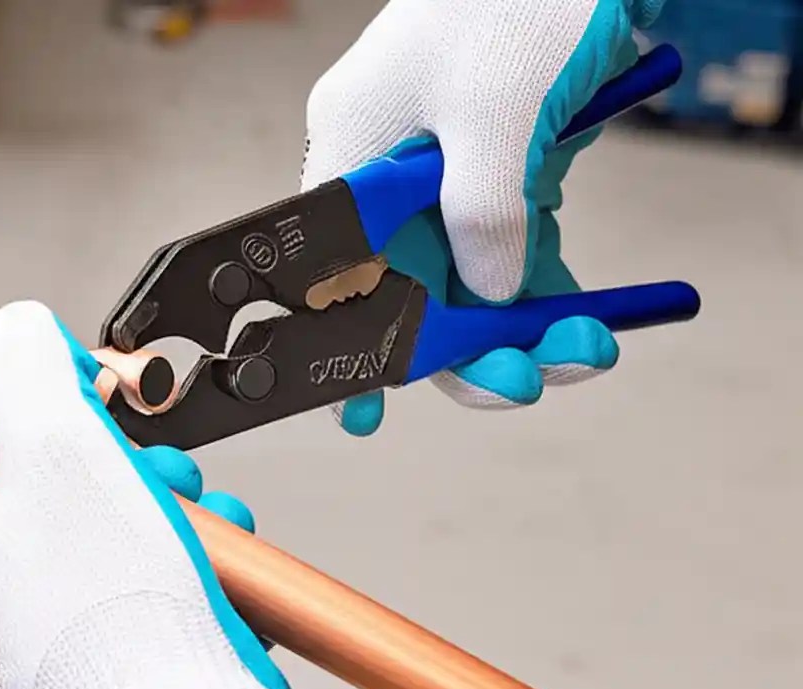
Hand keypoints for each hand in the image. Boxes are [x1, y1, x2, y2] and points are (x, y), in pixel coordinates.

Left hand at [0, 301, 299, 688]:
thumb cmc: (108, 614)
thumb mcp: (56, 444)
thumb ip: (28, 367)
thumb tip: (18, 330)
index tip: (42, 393)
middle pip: (28, 478)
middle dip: (100, 451)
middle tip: (131, 454)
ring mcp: (45, 620)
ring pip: (93, 520)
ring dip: (154, 495)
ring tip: (182, 503)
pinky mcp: (109, 642)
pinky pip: (139, 570)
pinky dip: (183, 549)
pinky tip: (212, 550)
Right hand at [302, 0, 663, 434]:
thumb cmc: (516, 2)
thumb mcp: (494, 114)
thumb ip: (483, 212)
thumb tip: (491, 297)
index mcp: (353, 151)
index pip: (332, 268)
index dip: (344, 343)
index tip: (362, 409)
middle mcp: (390, 173)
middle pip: (409, 286)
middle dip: (466, 344)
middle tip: (524, 382)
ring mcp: (447, 174)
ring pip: (469, 278)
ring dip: (525, 322)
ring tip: (585, 347)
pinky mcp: (503, 169)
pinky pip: (517, 247)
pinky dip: (553, 286)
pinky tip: (594, 315)